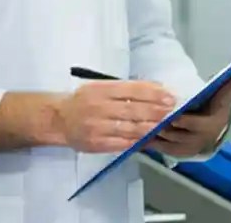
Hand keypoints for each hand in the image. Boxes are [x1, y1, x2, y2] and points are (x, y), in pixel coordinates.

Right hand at [55, 81, 175, 152]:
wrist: (59, 119)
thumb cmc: (82, 100)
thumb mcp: (99, 87)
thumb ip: (123, 88)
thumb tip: (154, 87)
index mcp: (100, 90)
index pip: (131, 90)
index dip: (152, 93)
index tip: (168, 96)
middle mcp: (99, 107)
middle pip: (133, 109)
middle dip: (155, 110)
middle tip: (171, 111)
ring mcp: (98, 127)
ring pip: (130, 127)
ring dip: (150, 126)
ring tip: (163, 124)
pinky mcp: (97, 143)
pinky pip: (121, 143)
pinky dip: (137, 141)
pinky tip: (148, 138)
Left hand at [148, 59, 230, 157]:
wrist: (215, 131)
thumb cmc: (218, 104)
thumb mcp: (228, 91)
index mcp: (212, 123)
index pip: (198, 123)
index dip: (185, 120)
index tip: (174, 116)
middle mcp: (201, 139)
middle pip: (178, 133)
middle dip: (164, 125)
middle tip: (149, 116)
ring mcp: (189, 148)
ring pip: (167, 140)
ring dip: (154, 133)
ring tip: (140, 122)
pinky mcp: (177, 154)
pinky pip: (160, 148)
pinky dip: (149, 141)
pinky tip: (136, 133)